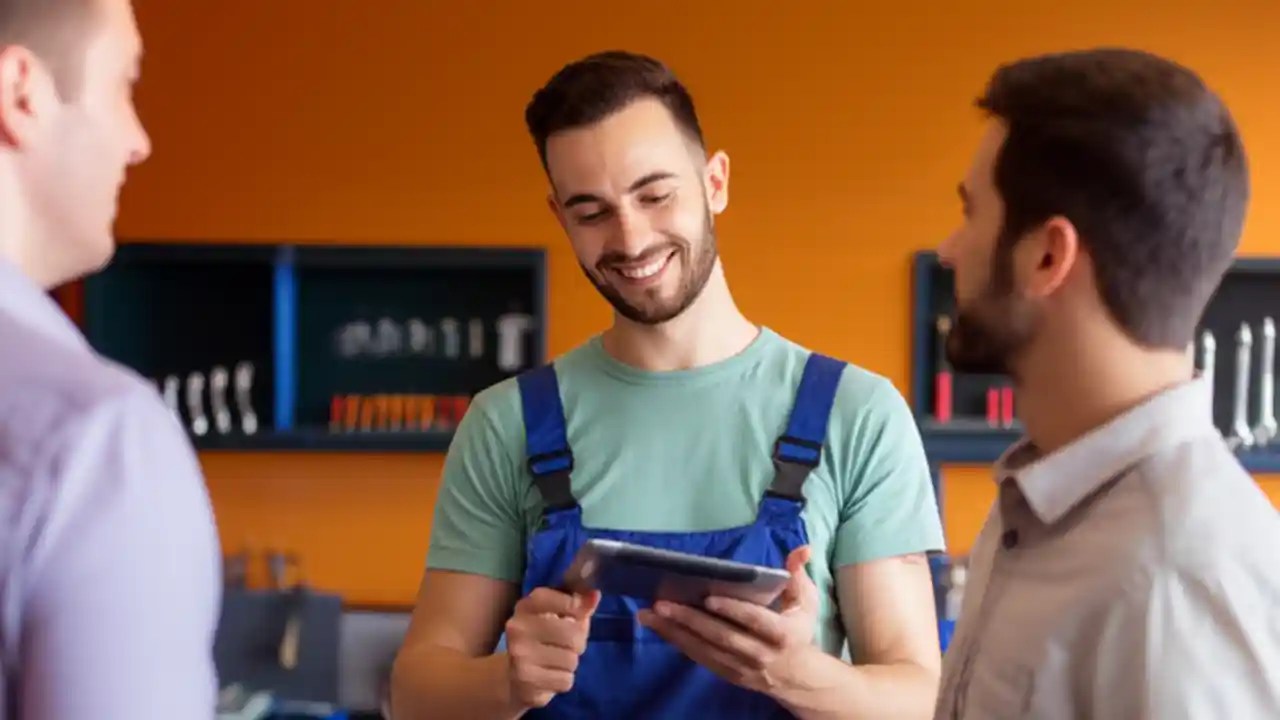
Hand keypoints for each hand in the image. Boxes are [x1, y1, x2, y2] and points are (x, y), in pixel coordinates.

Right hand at [504, 587, 600, 709]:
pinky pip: (566, 680)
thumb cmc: (543, 639)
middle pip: (573, 634)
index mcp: (526, 606)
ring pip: (571, 660)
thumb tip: (595, 595)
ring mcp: (520, 655)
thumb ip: (578, 604)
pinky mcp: (526, 680)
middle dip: (578, 643)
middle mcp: (518, 628)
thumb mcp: (559, 616)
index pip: (562, 600)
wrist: (513, 677)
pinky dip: (563, 680)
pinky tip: (549, 676)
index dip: (577, 608)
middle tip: (566, 646)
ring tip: (555, 661)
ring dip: (570, 663)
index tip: (577, 614)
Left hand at [639, 546, 818, 694]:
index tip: (708, 598)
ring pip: (704, 649)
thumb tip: (802, 548)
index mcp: (782, 634)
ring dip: (674, 631)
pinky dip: (677, 642)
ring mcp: (740, 667)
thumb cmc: (799, 631)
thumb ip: (798, 574)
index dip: (733, 610)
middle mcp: (759, 654)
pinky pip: (698, 657)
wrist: (797, 678)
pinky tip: (658, 627)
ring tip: (648, 614)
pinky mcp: (726, 674)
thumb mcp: (806, 602)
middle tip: (661, 603)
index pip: (755, 621)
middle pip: (721, 636)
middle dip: (690, 619)